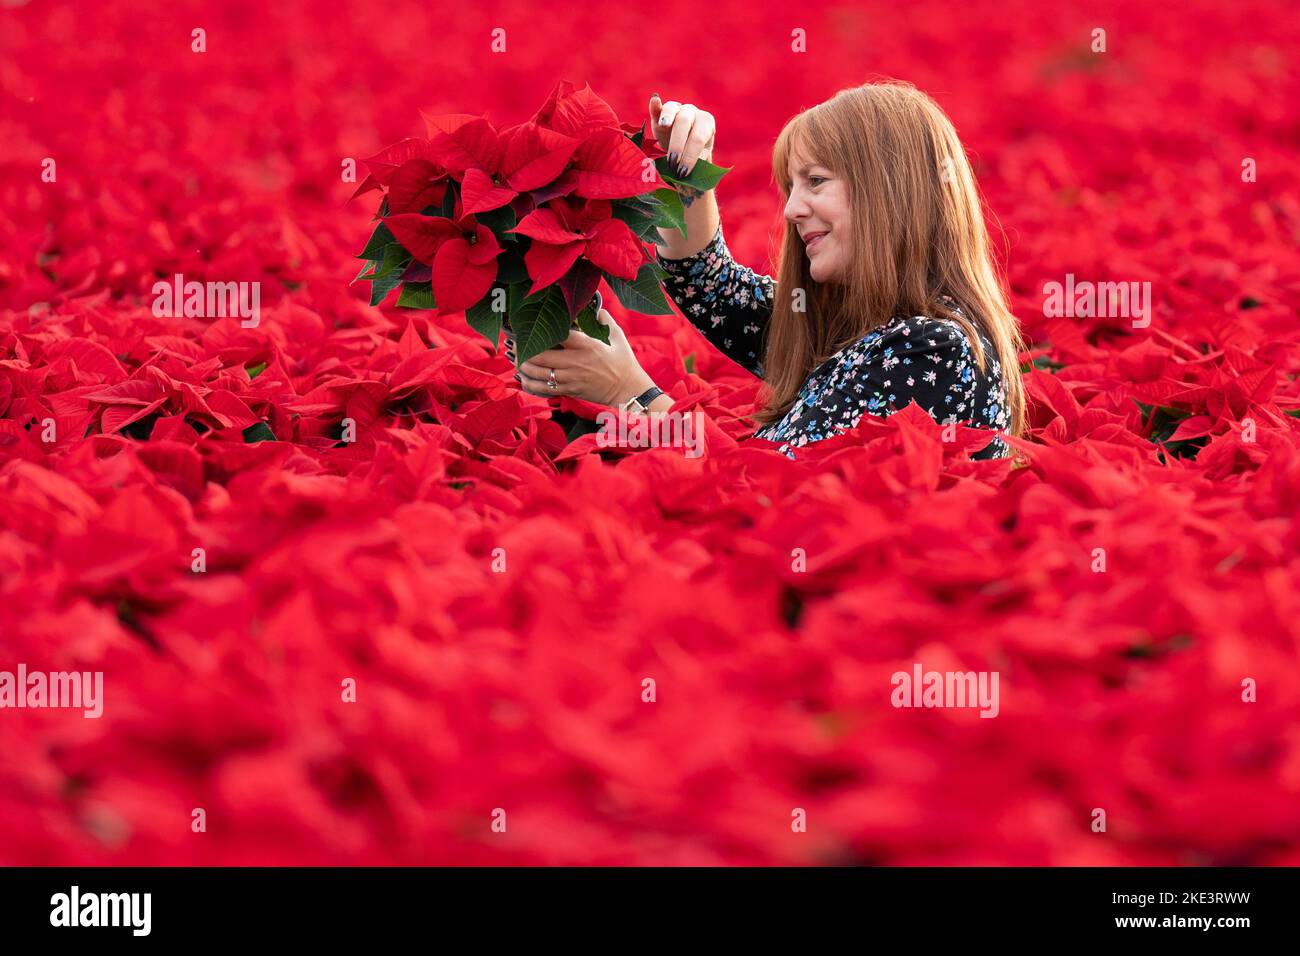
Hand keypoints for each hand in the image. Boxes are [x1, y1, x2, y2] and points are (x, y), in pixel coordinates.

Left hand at [516, 309, 652, 407]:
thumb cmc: (623, 361)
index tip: (529, 326)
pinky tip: (524, 378)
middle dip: (524, 351)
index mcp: (586, 345)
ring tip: (515, 359)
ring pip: (539, 374)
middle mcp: (575, 362)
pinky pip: (544, 389)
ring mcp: (571, 378)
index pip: (559, 335)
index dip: (541, 331)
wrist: (628, 389)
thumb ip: (604, 319)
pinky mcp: (570, 390)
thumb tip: (595, 306)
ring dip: (524, 367)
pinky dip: (531, 384)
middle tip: (513, 344)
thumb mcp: (617, 336)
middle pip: (541, 356)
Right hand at [649, 94, 715, 178]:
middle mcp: (693, 113)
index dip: (690, 156)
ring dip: (667, 117)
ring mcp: (677, 109)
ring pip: (672, 109)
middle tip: (672, 163)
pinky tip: (654, 100)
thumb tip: (691, 167)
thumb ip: (697, 163)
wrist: (685, 150)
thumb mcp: (700, 162)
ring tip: (663, 125)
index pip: (698, 138)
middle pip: (684, 122)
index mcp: (706, 123)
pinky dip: (655, 104)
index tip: (682, 173)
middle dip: (677, 143)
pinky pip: (657, 107)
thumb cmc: (695, 157)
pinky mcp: (660, 112)